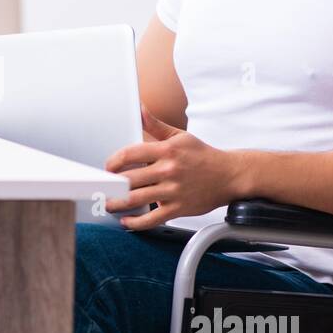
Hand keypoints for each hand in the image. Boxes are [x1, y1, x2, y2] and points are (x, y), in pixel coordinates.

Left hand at [104, 105, 245, 229]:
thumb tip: (141, 110)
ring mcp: (173, 191)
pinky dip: (135, 222)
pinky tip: (126, 220)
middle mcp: (168, 170)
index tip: (107, 167)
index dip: (113, 161)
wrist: (230, 175)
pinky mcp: (178, 208)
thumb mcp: (180, 136)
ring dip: (117, 203)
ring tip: (108, 204)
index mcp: (167, 151)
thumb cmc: (203, 156)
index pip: (131, 153)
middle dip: (111, 184)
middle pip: (129, 179)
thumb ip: (156, 125)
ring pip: (136, 199)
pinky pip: (152, 219)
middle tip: (102, 187)